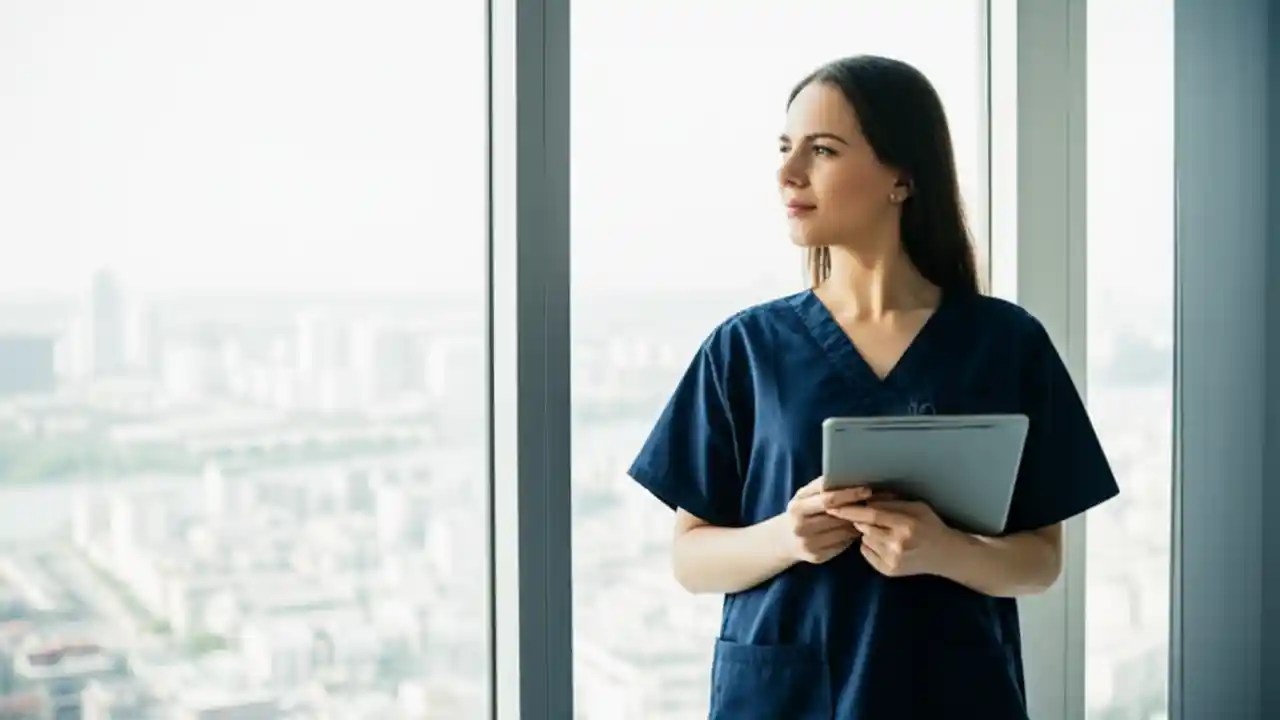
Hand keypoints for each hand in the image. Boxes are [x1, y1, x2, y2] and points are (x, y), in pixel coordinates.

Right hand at [774, 477, 871, 563]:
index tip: (867, 490)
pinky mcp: (818, 557)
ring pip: (843, 532)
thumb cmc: (801, 511)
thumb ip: (820, 487)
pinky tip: (858, 529)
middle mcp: (801, 528)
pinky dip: (853, 536)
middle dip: (858, 510)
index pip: (828, 500)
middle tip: (874, 503)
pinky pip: (843, 545)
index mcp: (797, 509)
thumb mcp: (804, 496)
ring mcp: (809, 545)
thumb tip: (844, 474)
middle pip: (838, 518)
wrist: (785, 539)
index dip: (849, 495)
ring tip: (869, 515)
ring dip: (858, 523)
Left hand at [825, 499, 960, 577]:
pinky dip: (870, 545)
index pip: (871, 515)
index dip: (851, 510)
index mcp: (906, 525)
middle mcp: (897, 544)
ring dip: (868, 532)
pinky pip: (866, 552)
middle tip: (871, 517)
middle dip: (861, 520)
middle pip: (865, 528)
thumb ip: (891, 503)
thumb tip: (865, 499)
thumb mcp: (917, 507)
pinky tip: (886, 543)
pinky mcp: (888, 571)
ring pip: (864, 539)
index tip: (833, 506)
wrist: (945, 555)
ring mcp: (892, 560)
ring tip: (886, 531)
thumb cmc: (931, 525)